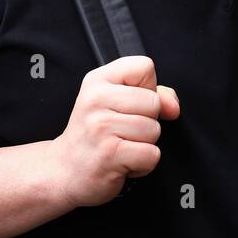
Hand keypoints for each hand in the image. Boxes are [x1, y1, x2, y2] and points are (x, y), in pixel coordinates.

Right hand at [49, 55, 179, 207]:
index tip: (129, 105)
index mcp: (97, 80)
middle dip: (147, 121)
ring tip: (121, 146)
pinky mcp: (110, 154)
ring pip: (154, 130)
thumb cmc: (95, 135)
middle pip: (154, 102)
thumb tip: (173, 106)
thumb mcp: (116, 102)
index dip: (147, 88)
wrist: (64, 171)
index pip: (144, 67)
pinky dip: (143, 164)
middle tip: (122, 131)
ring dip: (144, 144)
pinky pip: (151, 154)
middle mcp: (96, 99)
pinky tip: (123, 162)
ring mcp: (101, 126)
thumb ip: (151, 94)